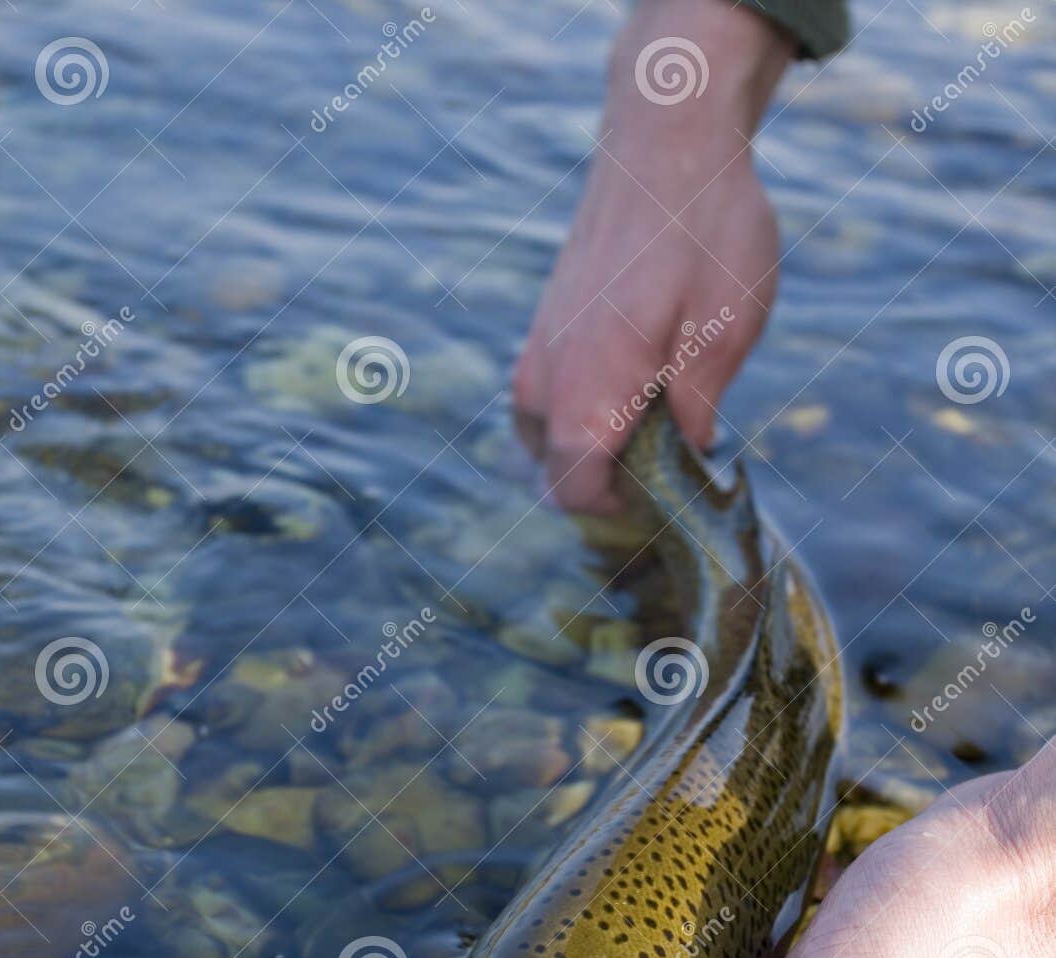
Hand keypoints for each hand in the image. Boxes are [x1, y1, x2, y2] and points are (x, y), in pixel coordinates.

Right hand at [513, 0, 793, 512]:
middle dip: (609, 483)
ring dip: (595, 446)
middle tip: (672, 465)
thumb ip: (695, 413)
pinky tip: (640, 381)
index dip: (622, 512)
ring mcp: (538, 351)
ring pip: (548, 437)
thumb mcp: (724, 333)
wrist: (666, 139)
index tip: (670, 499)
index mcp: (588, 392)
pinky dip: (586, 409)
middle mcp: (546, 379)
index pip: (576, 494)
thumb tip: (685, 463)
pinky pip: (551, 398)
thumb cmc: (704, 231)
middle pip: (556, 474)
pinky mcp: (544, 327)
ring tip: (658, 421)